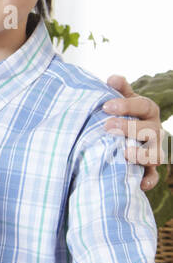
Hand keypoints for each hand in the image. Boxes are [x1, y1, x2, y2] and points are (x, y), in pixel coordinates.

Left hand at [103, 75, 162, 191]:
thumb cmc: (123, 117)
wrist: (125, 138)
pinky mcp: (149, 170)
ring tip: (124, 152)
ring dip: (141, 154)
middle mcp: (155, 131)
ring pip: (155, 155)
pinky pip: (153, 176)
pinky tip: (139, 184)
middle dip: (129, 128)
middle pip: (149, 130)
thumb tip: (112, 78)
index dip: (126, 106)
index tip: (106, 106)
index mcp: (148, 112)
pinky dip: (148, 181)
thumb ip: (119, 90)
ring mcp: (154, 151)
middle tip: (107, 126)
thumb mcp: (122, 102)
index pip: (143, 106)